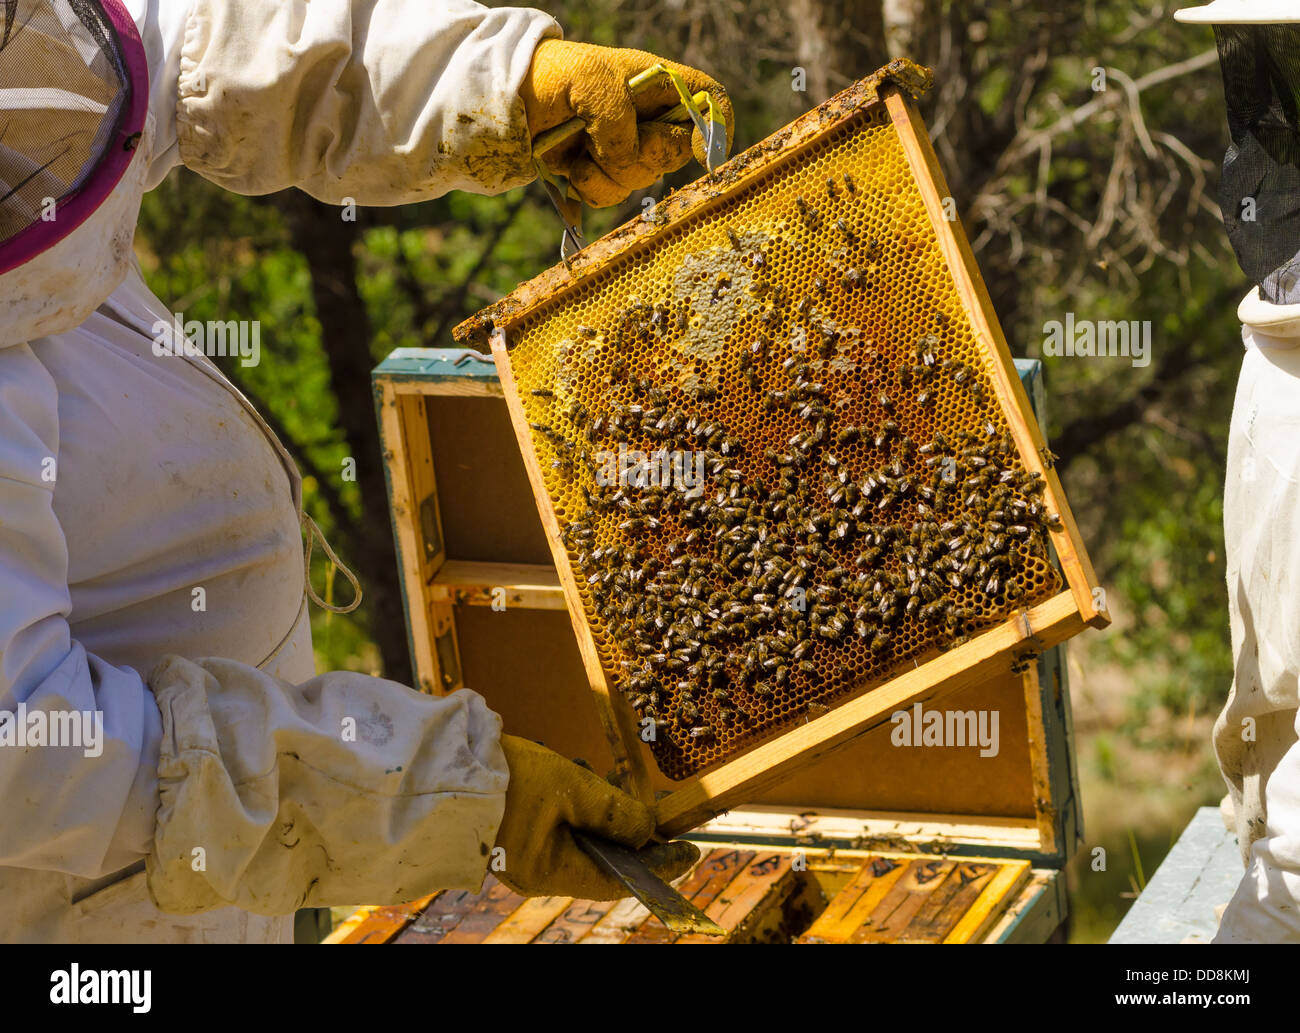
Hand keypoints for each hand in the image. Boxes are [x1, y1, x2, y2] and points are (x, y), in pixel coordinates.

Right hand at [492, 734, 698, 898]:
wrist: (439, 763)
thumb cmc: (504, 778)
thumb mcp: (568, 787)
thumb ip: (612, 810)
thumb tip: (647, 829)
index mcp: (550, 871)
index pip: (617, 880)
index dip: (657, 867)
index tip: (690, 852)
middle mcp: (537, 870)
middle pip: (600, 857)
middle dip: (627, 830)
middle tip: (657, 807)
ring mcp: (523, 851)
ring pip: (579, 836)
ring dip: (596, 807)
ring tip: (594, 774)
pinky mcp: (513, 829)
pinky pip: (558, 823)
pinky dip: (573, 802)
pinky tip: (570, 773)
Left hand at [520, 40, 733, 218]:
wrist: (512, 99)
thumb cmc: (556, 75)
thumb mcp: (591, 83)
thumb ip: (620, 124)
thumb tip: (630, 162)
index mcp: (661, 85)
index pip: (711, 103)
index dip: (717, 129)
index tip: (701, 153)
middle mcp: (652, 119)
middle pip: (679, 154)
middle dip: (645, 155)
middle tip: (610, 138)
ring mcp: (630, 150)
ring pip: (643, 181)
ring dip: (609, 173)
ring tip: (580, 150)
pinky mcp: (605, 175)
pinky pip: (614, 197)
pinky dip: (591, 188)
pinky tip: (573, 167)